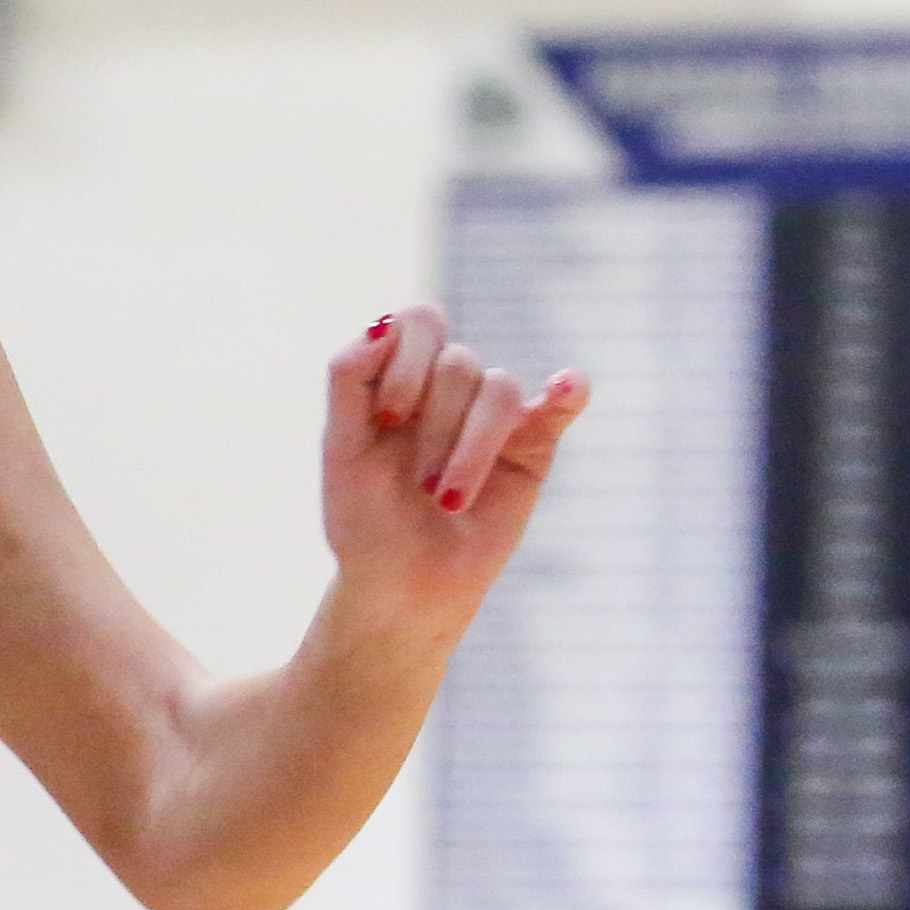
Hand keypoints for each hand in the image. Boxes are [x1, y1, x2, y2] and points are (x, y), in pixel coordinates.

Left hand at [326, 304, 588, 630]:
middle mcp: (448, 387)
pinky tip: (566, 386)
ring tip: (445, 502)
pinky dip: (568, 391)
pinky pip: (561, 403)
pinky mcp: (533, 446)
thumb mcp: (341, 451)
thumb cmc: (365, 521)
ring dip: (470, 449)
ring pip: (499, 390)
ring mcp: (492, 415)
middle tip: (415, 484)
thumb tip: (382, 322)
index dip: (407, 361)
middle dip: (433, 426)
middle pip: (458, 362)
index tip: (387, 419)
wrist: (403, 587)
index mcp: (401, 377)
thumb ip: (349, 379)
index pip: (419, 322)